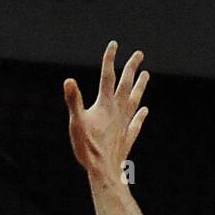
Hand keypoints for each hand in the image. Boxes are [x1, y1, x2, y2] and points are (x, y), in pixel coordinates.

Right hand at [64, 42, 148, 179]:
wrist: (104, 171)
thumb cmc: (88, 148)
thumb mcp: (76, 123)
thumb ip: (74, 100)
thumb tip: (68, 80)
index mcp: (105, 104)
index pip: (108, 76)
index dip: (110, 59)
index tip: (114, 44)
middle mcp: (118, 111)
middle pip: (126, 84)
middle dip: (132, 68)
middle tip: (139, 54)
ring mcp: (125, 124)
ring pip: (135, 100)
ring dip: (140, 87)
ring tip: (146, 75)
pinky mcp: (127, 137)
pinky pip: (136, 123)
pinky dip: (140, 115)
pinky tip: (144, 111)